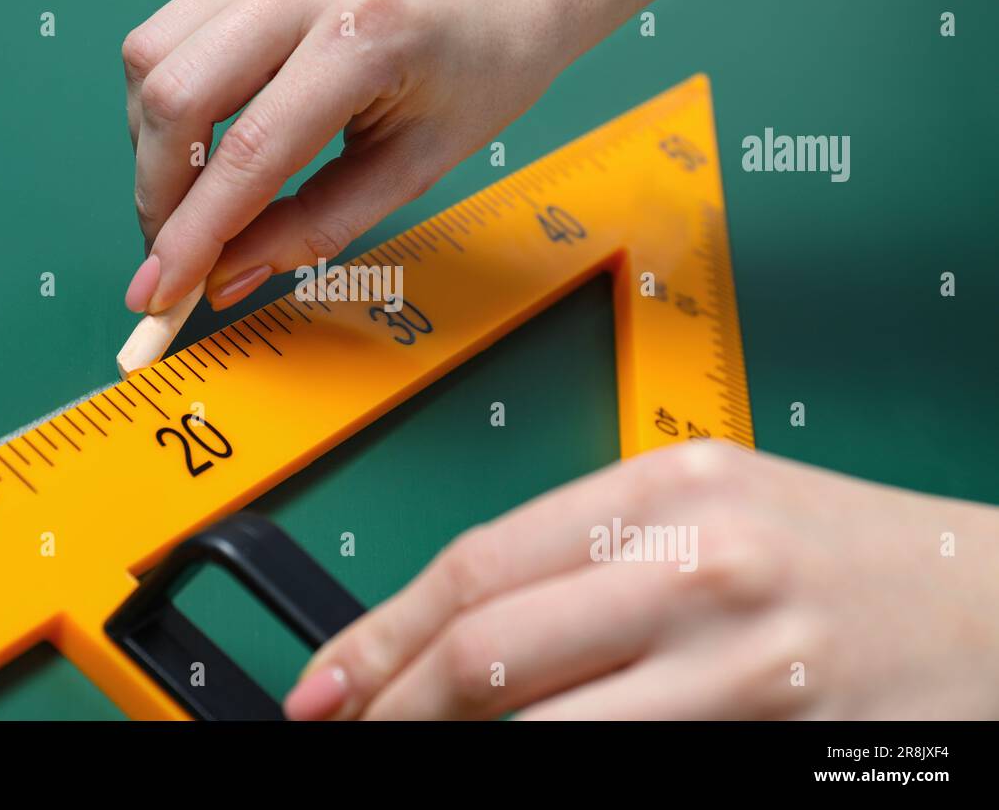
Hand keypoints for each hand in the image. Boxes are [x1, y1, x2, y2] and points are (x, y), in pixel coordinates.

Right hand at [120, 0, 576, 314]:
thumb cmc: (483, 71)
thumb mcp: (417, 166)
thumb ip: (317, 227)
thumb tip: (228, 277)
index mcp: (368, 34)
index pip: (249, 150)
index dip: (194, 234)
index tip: (160, 292)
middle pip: (174, 93)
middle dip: (155, 192)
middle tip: (170, 254)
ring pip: (150, 55)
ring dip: (149, 144)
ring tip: (185, 201)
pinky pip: (170, 31)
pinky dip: (167, 100)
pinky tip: (199, 141)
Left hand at [285, 441, 998, 718]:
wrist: (996, 608)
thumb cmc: (843, 554)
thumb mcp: (712, 510)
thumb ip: (590, 552)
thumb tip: (462, 624)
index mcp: (666, 486)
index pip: (477, 562)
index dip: (378, 633)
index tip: (325, 681)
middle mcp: (696, 561)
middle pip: (488, 646)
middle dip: (395, 704)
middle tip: (348, 732)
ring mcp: (737, 660)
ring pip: (540, 726)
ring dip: (459, 749)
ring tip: (417, 753)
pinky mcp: (770, 738)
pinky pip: (622, 768)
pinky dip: (550, 770)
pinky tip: (529, 765)